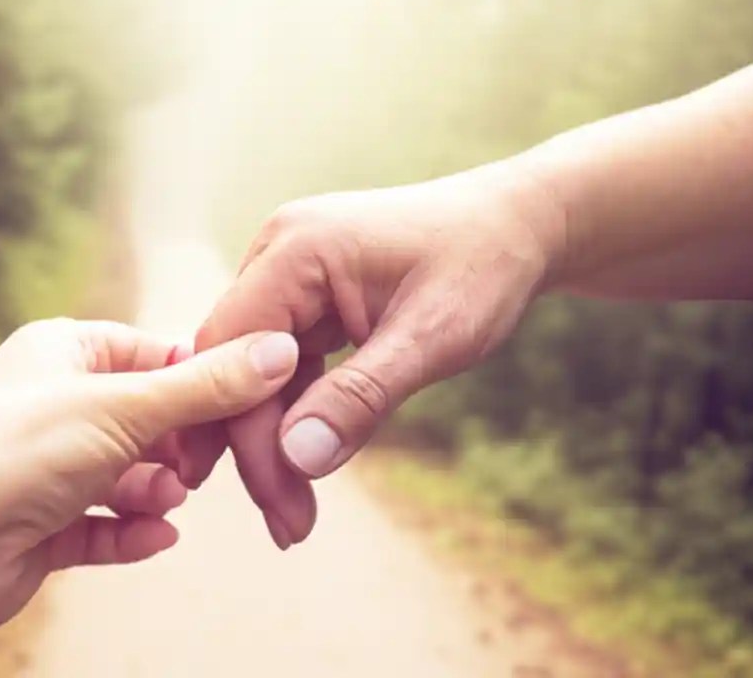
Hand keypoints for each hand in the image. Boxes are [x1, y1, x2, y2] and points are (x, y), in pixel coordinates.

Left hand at [0, 319, 298, 641]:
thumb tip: (277, 350)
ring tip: (169, 502)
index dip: (196, 379)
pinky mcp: (36, 528)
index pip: (149, 353)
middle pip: (141, 418)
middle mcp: (49, 405)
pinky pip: (98, 527)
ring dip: (153, 490)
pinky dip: (129, 532)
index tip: (239, 405)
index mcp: (61, 353)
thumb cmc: (12, 451)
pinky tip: (156, 537)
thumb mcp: (124, 407)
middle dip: (176, 445)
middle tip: (199, 466)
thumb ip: (204, 388)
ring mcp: (41, 469)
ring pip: (122, 475)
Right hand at [188, 160, 566, 546]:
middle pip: (236, 366)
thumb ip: (363, 395)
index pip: (233, 350)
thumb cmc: (484, 266)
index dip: (240, 428)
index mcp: (295, 249)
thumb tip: (299, 459)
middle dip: (259, 449)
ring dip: (275, 442)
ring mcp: (290, 275)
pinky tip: (310, 465)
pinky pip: (284, 367)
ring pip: (257, 374)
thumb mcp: (432, 337)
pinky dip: (297, 418)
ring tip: (298, 516)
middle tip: (289, 527)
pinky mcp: (308, 298)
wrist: (519, 225)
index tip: (272, 500)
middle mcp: (277, 254)